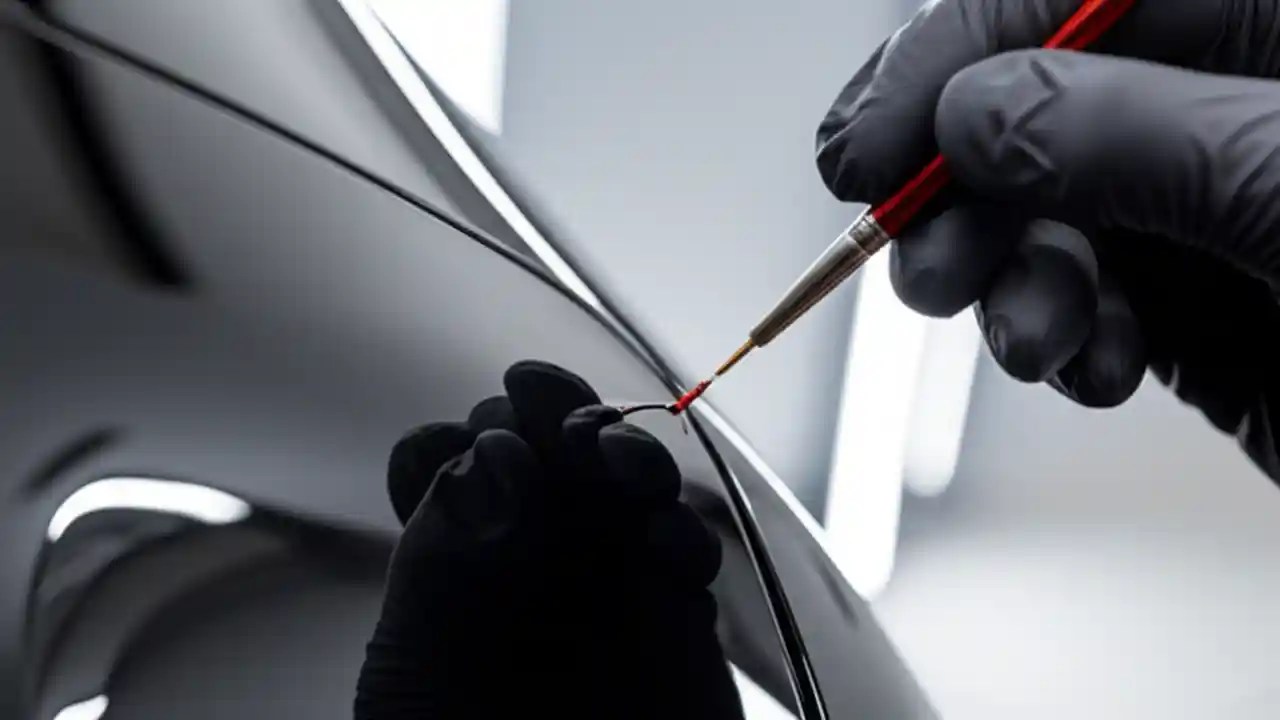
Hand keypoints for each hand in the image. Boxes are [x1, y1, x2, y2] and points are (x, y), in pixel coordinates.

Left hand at [354, 361, 743, 718]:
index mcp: (446, 571)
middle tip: (565, 419)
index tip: (482, 452)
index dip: (463, 441)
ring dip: (628, 454)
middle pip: (542, 450)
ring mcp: (601, 592)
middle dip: (555, 417)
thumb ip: (444, 563)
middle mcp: (521, 568)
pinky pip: (685, 551)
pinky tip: (667, 554)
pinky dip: (684, 535)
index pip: (445, 462)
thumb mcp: (419, 672)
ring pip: (619, 485)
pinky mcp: (673, 627)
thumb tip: (493, 456)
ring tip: (619, 466)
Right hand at [817, 0, 1279, 479]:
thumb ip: (1124, 130)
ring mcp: (1209, 214)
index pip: (1061, 1)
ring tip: (1033, 341)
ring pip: (1039, 222)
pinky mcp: (1204, 311)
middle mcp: (1221, 114)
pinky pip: (1085, 310)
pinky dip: (1064, 349)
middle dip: (960, 199)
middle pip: (1029, 114)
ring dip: (1006, 290)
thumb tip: (970, 113)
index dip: (944, 62)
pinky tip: (1098, 370)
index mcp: (1267, 36)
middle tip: (933, 264)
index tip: (864, 151)